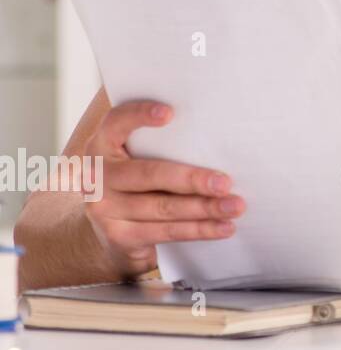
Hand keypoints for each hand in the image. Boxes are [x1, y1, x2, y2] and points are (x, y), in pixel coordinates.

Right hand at [81, 100, 244, 279]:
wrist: (110, 224)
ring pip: (162, 207)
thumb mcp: (137, 154)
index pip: (116, 122)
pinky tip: (224, 227)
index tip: (169, 113)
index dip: (139, 115)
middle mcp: (97, 175)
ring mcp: (105, 209)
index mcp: (102, 145)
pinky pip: (166, 232)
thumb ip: (160, 143)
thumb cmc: (138, 176)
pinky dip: (199, 230)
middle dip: (191, 179)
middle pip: (149, 174)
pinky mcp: (120, 236)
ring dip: (204, 208)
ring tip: (235, 206)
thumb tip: (217, 136)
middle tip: (224, 182)